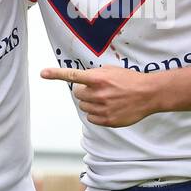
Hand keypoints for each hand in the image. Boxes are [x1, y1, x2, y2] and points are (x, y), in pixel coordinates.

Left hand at [41, 66, 158, 127]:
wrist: (148, 94)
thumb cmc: (130, 80)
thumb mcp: (112, 70)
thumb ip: (95, 75)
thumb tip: (82, 81)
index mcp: (98, 78)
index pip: (73, 76)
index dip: (56, 74)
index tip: (42, 73)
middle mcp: (98, 94)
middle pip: (77, 94)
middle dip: (84, 92)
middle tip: (97, 90)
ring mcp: (102, 108)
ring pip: (83, 107)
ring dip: (90, 103)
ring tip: (106, 99)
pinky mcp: (107, 120)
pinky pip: (91, 119)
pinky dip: (96, 114)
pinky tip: (108, 108)